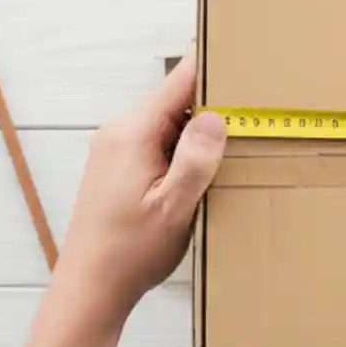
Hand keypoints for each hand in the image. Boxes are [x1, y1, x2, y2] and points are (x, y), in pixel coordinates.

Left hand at [56, 48, 225, 320]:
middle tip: (255, 114)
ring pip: (168, 124)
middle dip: (214, 106)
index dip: (214, 68)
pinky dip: (182, 152)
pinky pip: (157, 143)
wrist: (90, 286)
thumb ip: (195, 159)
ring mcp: (116, 148)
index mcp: (133, 132)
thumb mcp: (173, 208)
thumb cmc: (129, 252)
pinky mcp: (117, 166)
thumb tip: (215, 116)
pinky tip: (203, 175)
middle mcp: (120, 131)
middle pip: (176, 100)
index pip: (180, 81)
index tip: (245, 59)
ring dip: (199, 134)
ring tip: (236, 147)